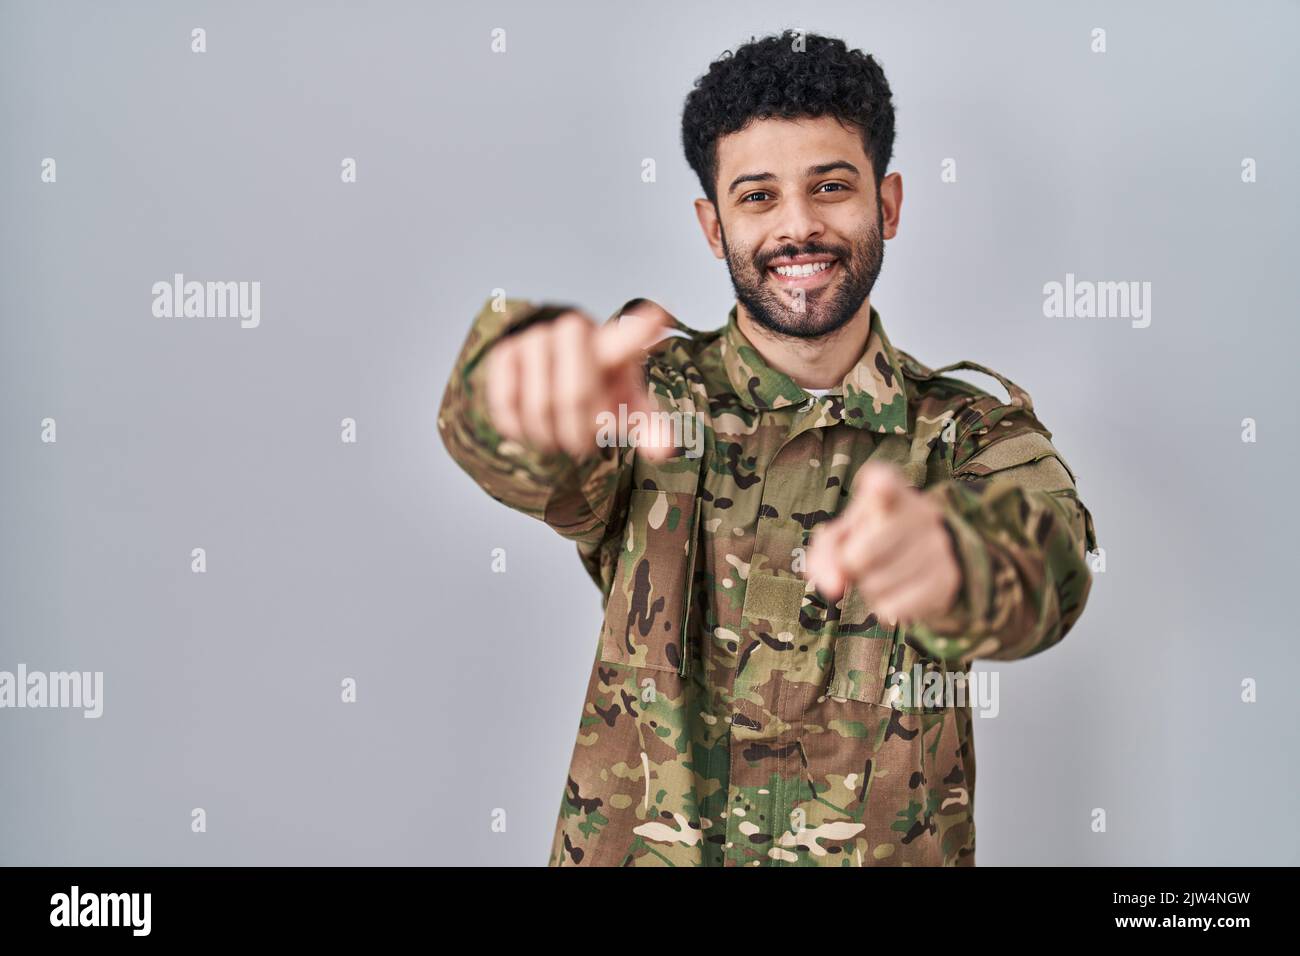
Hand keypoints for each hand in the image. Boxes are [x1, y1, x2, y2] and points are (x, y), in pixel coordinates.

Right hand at [483, 304, 674, 459]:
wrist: (552, 372)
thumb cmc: (600, 391)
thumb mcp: (626, 406)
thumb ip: (647, 427)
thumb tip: (665, 452)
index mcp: (614, 346)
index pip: (629, 338)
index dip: (641, 331)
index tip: (659, 317)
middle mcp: (575, 331)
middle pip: (575, 396)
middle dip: (578, 434)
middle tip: (582, 449)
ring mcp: (537, 337)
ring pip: (539, 404)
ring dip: (548, 437)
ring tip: (557, 442)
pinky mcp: (505, 351)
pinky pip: (506, 401)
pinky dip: (518, 429)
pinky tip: (529, 432)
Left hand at [804, 460, 961, 626]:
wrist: (922, 561)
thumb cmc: (869, 540)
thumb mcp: (840, 538)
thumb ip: (825, 555)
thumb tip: (833, 588)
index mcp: (889, 490)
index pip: (886, 481)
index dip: (880, 485)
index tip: (879, 486)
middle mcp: (920, 511)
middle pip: (861, 554)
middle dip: (850, 567)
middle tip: (859, 561)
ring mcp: (938, 544)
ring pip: (876, 584)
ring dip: (868, 588)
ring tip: (881, 573)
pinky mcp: (947, 578)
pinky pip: (893, 607)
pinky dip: (884, 607)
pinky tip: (896, 591)